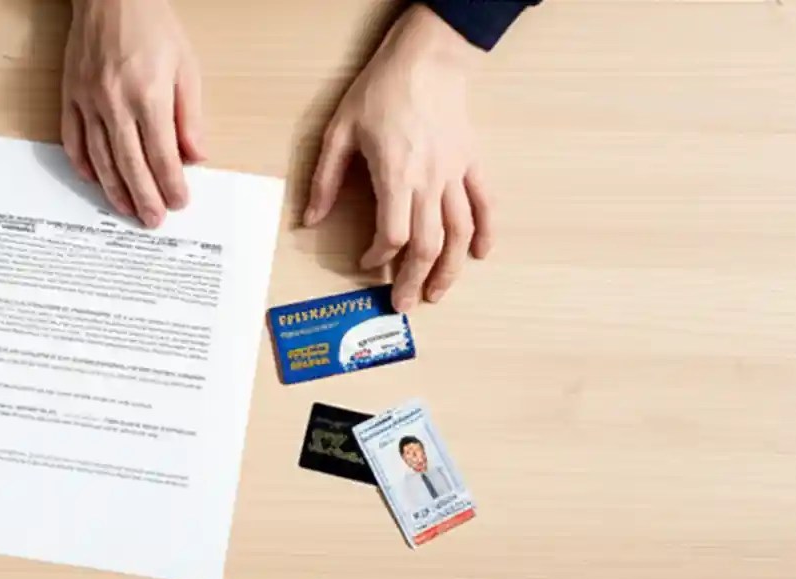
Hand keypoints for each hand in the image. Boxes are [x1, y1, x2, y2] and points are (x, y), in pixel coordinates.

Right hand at [61, 0, 205, 227]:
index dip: (172, 184)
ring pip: (100, 158)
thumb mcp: (186, 67)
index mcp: (149, 96)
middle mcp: (115, 102)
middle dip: (144, 198)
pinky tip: (94, 180)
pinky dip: (83, 163)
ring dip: (114, 189)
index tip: (179, 202)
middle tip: (153, 220)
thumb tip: (195, 156)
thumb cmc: (153, 27)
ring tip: (126, 210)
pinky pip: (72, 138)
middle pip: (130, 164)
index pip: (162, 155)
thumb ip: (190, 116)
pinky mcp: (70, 94)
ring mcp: (88, 100)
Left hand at [303, 5, 494, 310]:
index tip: (366, 262)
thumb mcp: (339, 132)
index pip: (391, 235)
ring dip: (450, 268)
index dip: (377, 256)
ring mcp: (455, 174)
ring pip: (458, 233)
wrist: (427, 59)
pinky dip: (485, 231)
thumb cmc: (381, 91)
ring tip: (438, 292)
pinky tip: (480, 254)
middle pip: (427, 245)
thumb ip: (325, 180)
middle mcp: (429, 181)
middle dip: (414, 279)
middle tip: (404, 303)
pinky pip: (484, 204)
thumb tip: (310, 219)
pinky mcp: (471, 163)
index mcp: (395, 176)